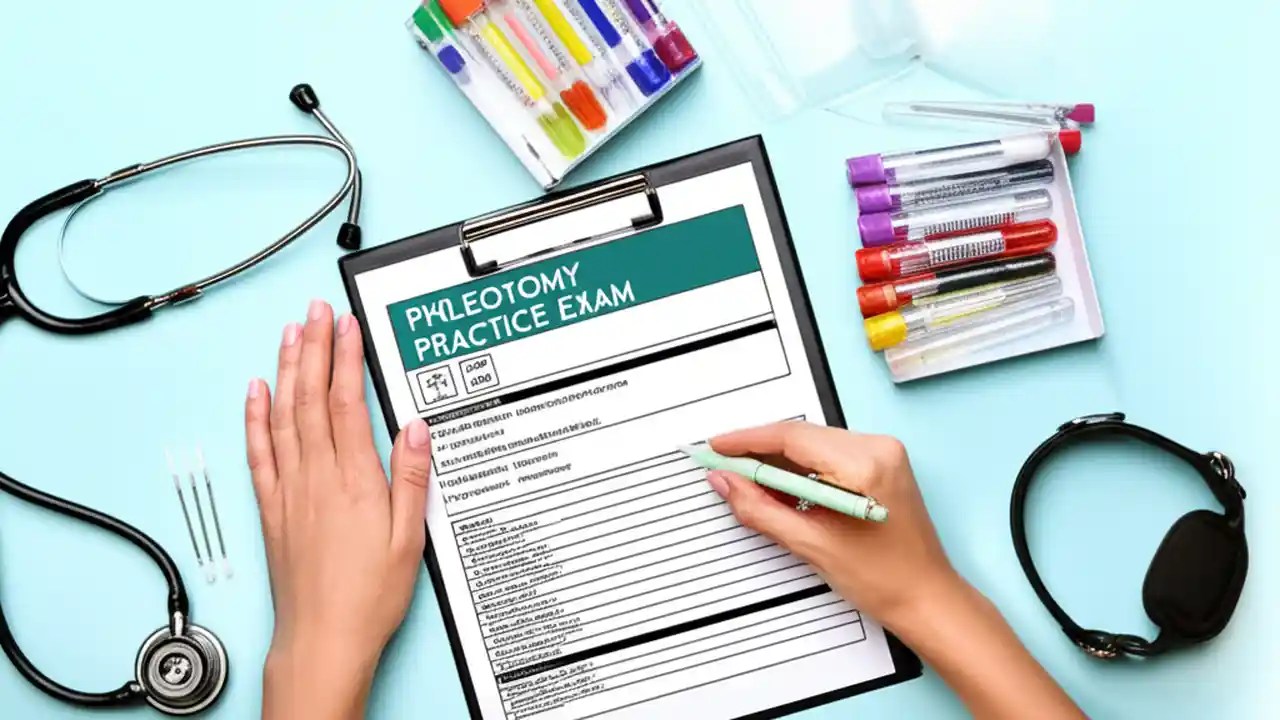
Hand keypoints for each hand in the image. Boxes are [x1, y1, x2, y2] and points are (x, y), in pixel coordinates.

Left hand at [244, 300, 431, 719]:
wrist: (322, 639)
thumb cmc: (368, 597)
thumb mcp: (408, 540)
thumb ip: (412, 480)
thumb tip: (414, 429)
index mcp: (354, 482)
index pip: (347, 404)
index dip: (346, 359)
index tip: (347, 326)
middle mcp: (316, 478)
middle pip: (311, 399)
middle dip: (314, 349)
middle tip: (315, 312)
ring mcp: (289, 491)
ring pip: (283, 416)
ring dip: (286, 371)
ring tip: (289, 334)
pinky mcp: (272, 508)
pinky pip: (259, 452)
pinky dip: (255, 417)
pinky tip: (256, 392)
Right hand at [707, 422, 959, 629]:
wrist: (926, 597)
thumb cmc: (885, 579)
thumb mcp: (811, 544)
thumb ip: (761, 509)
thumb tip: (727, 482)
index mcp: (866, 465)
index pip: (792, 439)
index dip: (747, 441)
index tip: (718, 448)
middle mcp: (879, 448)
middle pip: (801, 437)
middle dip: (759, 452)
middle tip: (724, 468)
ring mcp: (884, 452)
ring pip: (813, 443)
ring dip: (779, 461)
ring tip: (748, 482)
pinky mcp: (882, 462)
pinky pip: (829, 453)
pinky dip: (801, 467)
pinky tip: (781, 486)